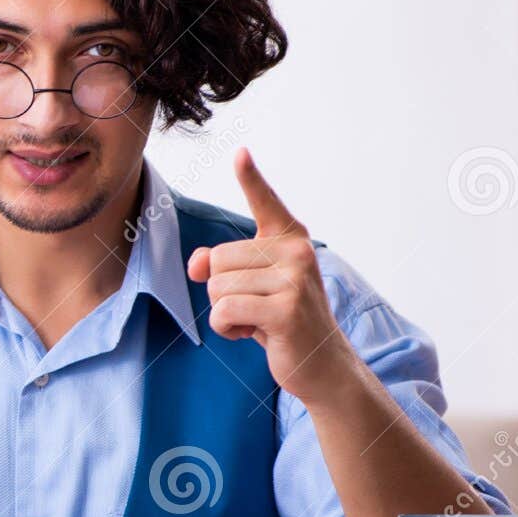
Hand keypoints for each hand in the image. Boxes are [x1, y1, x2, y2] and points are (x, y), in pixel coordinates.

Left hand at [186, 148, 359, 407]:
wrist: (321, 364)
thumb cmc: (279, 319)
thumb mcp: (249, 287)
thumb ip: (219, 266)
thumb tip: (196, 265)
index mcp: (289, 240)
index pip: (265, 202)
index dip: (250, 178)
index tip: (239, 152)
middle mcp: (296, 252)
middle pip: (218, 260)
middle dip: (222, 290)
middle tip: (254, 307)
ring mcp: (294, 279)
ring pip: (217, 286)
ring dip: (225, 312)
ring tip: (257, 320)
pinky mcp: (286, 309)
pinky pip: (224, 310)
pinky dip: (227, 328)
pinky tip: (254, 334)